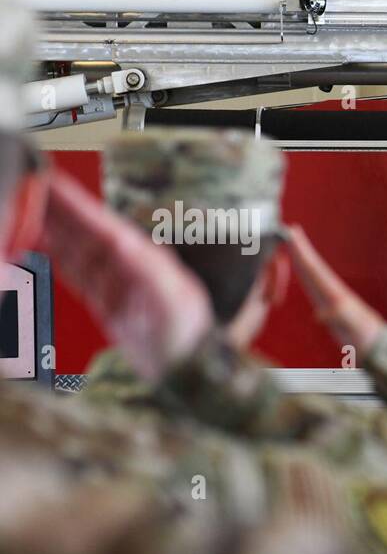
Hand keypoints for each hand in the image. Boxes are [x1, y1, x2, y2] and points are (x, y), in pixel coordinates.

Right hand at [37, 169, 211, 379]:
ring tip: (30, 207)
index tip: (53, 183)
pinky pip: (78, 275)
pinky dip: (59, 259)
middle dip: (60, 211)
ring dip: (54, 230)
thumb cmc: (187, 333)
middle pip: (87, 234)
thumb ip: (145, 270)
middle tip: (32, 184)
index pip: (105, 226)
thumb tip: (121, 242)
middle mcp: (131, 267)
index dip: (78, 206)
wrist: (189, 369)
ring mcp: (118, 285)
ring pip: (78, 251)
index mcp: (147, 259)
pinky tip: (44, 245)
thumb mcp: (171, 299)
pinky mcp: (108, 305)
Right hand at [284, 225, 385, 356]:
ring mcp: (328, 295)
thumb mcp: (350, 324)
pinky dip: (302, 273)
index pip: (313, 267)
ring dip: (299, 257)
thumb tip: (319, 315)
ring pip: (310, 272)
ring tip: (290, 242)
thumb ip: (337, 316)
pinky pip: (310, 284)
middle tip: (289, 228)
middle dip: (299, 247)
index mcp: (333, 291)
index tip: (293, 232)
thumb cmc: (363, 333)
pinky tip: (298, 267)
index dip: (302, 251)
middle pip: (310, 264)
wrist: (374, 343)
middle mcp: (330, 289)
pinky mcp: (327, 303)